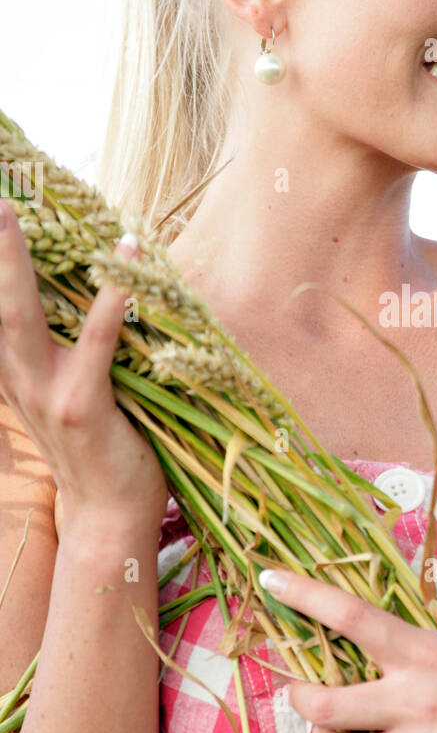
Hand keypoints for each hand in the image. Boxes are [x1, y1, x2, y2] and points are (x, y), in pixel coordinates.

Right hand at [0, 200, 167, 530]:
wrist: (109, 519)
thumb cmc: (107, 455)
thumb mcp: (76, 402)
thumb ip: (73, 359)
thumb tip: (95, 303)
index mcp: (17, 378)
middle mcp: (20, 381)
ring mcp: (46, 394)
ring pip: (21, 315)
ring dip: (16, 263)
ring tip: (16, 213)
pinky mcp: (81, 407)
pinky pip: (97, 342)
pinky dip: (111, 297)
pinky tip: (125, 253)